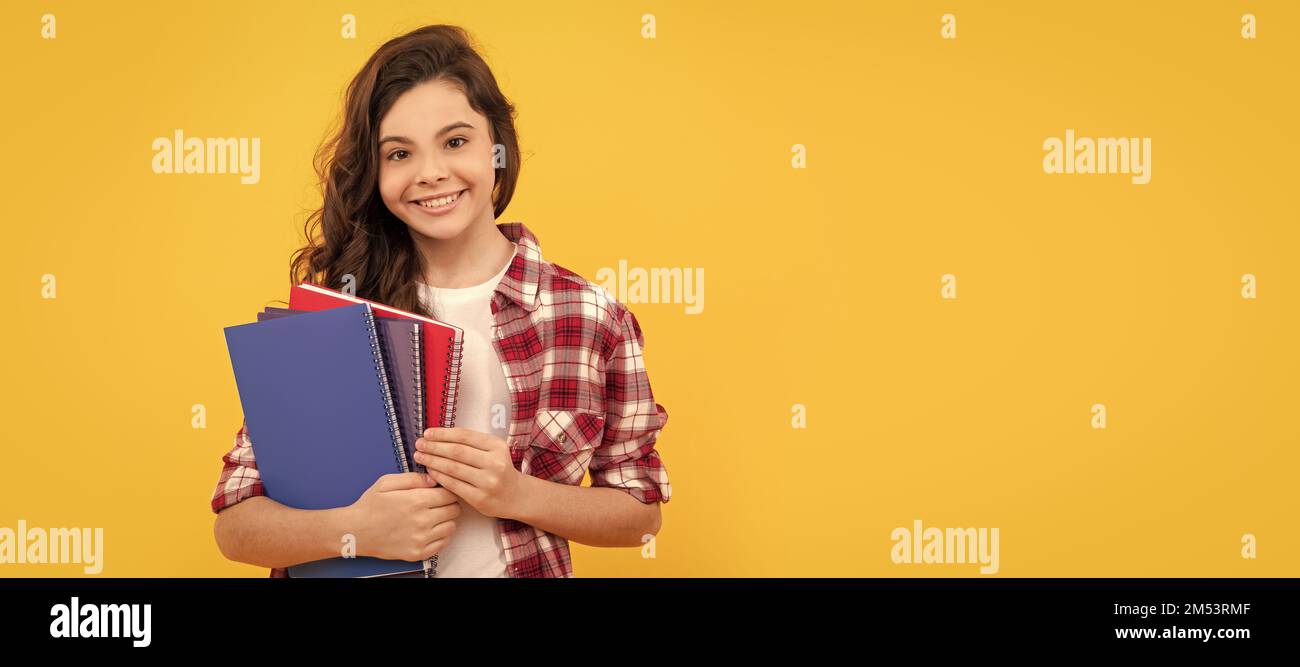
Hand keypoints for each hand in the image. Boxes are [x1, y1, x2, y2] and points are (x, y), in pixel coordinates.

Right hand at [344, 472, 459, 561]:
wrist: (355, 531)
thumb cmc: (370, 505)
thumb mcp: (387, 482)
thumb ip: (414, 478)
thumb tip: (434, 479)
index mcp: (416, 501)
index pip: (449, 494)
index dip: (446, 490)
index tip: (438, 491)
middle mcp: (422, 521)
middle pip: (454, 510)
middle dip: (448, 504)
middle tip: (436, 503)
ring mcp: (421, 539)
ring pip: (451, 526)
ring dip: (445, 520)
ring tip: (432, 516)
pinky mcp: (418, 553)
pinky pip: (443, 543)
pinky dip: (440, 535)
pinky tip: (429, 530)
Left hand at [414, 427, 528, 519]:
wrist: (516, 496)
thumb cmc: (498, 470)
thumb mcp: (493, 451)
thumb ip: (472, 443)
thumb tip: (439, 436)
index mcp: (497, 446)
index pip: (465, 436)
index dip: (443, 434)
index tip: (427, 433)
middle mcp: (494, 463)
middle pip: (457, 451)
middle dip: (434, 447)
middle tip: (419, 444)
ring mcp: (488, 482)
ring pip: (453, 468)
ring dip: (433, 461)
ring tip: (420, 456)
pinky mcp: (480, 498)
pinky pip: (453, 485)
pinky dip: (439, 476)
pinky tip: (430, 471)